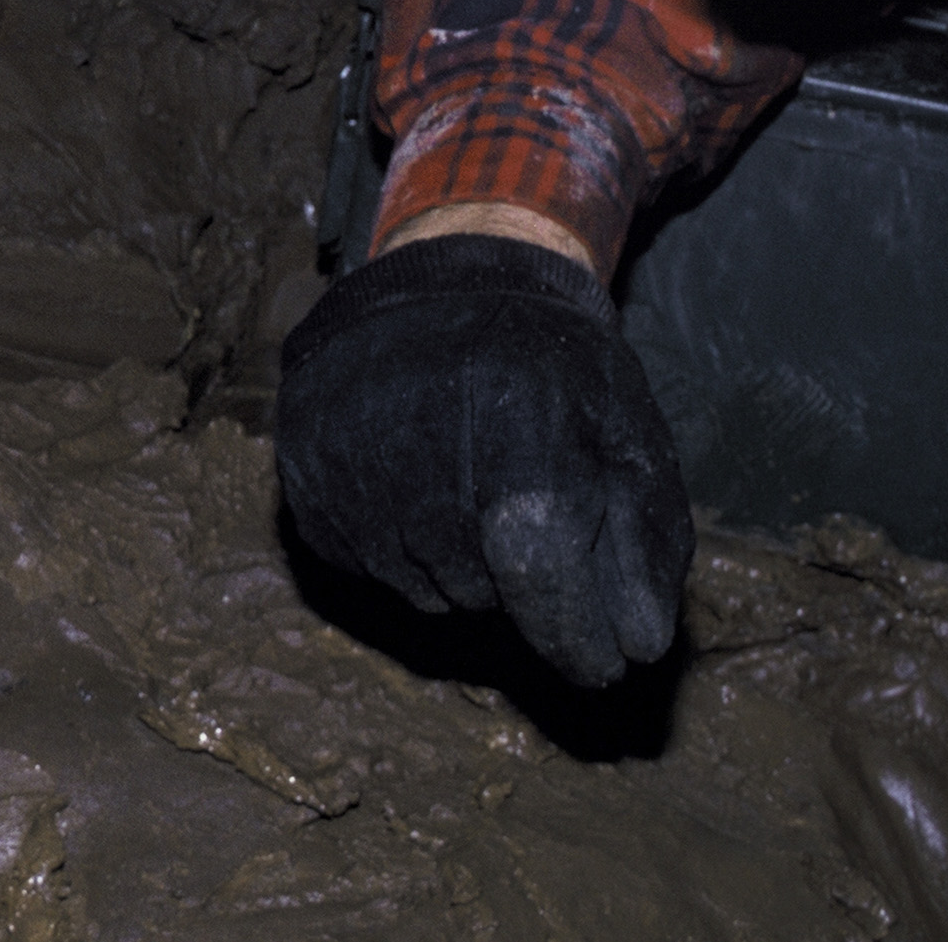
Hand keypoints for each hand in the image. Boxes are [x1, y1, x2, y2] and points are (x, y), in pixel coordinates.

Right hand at [276, 232, 690, 686]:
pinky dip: (408, 552)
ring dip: (466, 570)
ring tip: (475, 486)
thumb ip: (644, 539)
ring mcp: (347, 461)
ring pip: (426, 591)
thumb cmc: (550, 364)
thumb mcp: (625, 431)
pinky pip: (369, 568)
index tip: (604, 664)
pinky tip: (424, 485)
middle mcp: (416, 443)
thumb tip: (636, 647)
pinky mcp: (303, 474)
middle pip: (485, 591)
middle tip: (530, 512)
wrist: (429, 283)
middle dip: (524, 584)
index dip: (577, 635)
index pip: (541, 571)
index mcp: (511, 420)